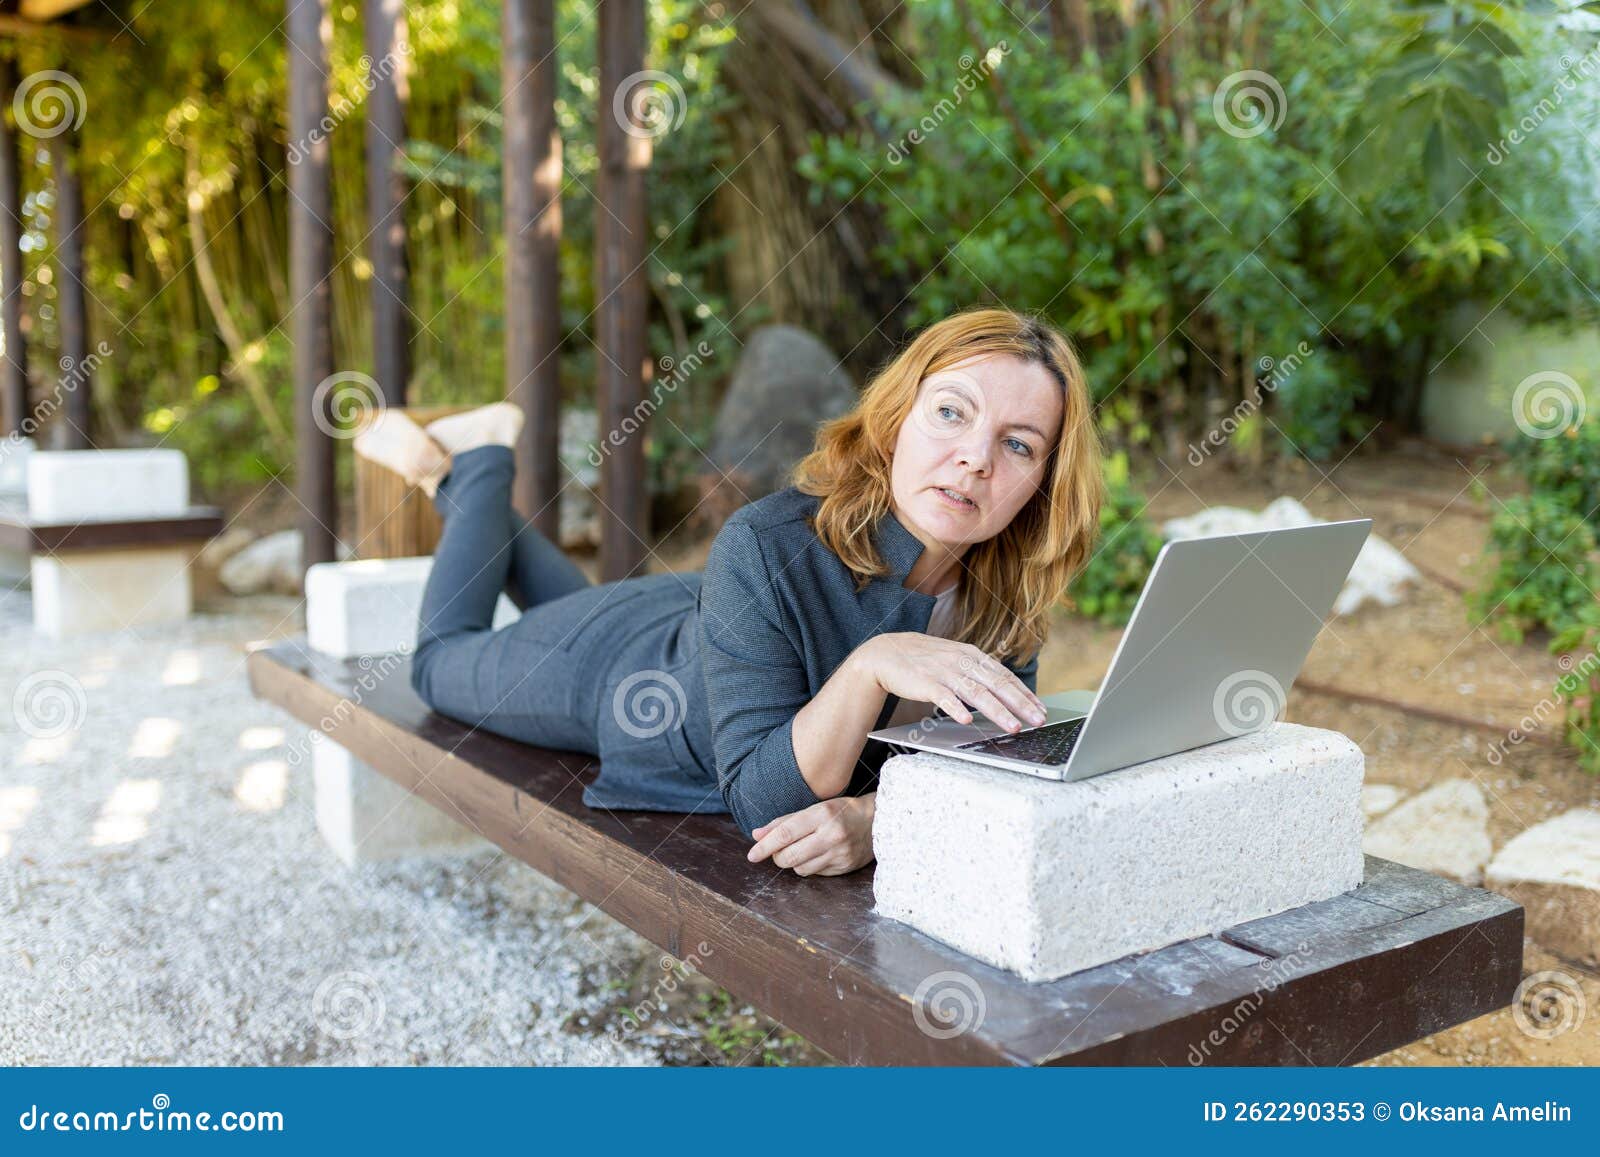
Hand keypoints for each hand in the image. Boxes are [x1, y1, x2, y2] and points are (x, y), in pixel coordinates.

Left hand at [747, 794, 876, 876]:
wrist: (876, 821)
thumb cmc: (841, 811)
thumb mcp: (813, 808)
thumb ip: (784, 822)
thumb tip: (756, 835)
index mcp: (822, 815)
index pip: (785, 834)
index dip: (764, 846)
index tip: (752, 855)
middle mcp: (832, 836)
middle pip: (790, 856)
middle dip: (776, 857)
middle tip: (778, 850)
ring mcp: (840, 854)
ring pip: (800, 869)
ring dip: (794, 862)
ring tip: (803, 849)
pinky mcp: (845, 868)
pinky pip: (815, 873)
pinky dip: (810, 866)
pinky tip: (818, 854)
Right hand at [853, 632, 1045, 732]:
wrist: (887, 652)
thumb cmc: (925, 659)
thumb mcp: (956, 658)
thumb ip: (978, 672)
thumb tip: (1005, 690)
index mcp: (972, 656)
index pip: (1005, 676)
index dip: (1025, 694)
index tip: (1040, 710)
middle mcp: (962, 662)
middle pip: (997, 684)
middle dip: (1021, 704)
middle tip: (1037, 720)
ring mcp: (944, 671)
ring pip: (976, 693)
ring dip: (997, 711)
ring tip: (1012, 727)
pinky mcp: (925, 683)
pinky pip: (944, 697)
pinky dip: (956, 709)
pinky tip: (967, 720)